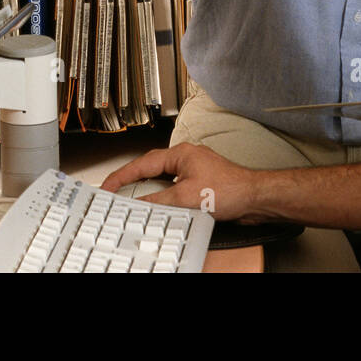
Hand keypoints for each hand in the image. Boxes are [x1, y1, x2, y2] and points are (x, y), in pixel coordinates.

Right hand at [101, 143, 262, 221]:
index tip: (107, 186)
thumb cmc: (229, 189)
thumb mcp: (186, 198)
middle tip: (114, 194)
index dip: (121, 176)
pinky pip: (173, 188)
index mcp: (180, 154)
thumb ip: (159, 200)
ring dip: (148, 190)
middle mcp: (186, 159)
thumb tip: (140, 204)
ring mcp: (193, 170)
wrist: (253, 198)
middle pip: (150, 169)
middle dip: (131, 181)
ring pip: (161, 179)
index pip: (142, 164)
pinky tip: (158, 207)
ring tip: (132, 202)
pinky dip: (162, 197)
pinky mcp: (200, 183)